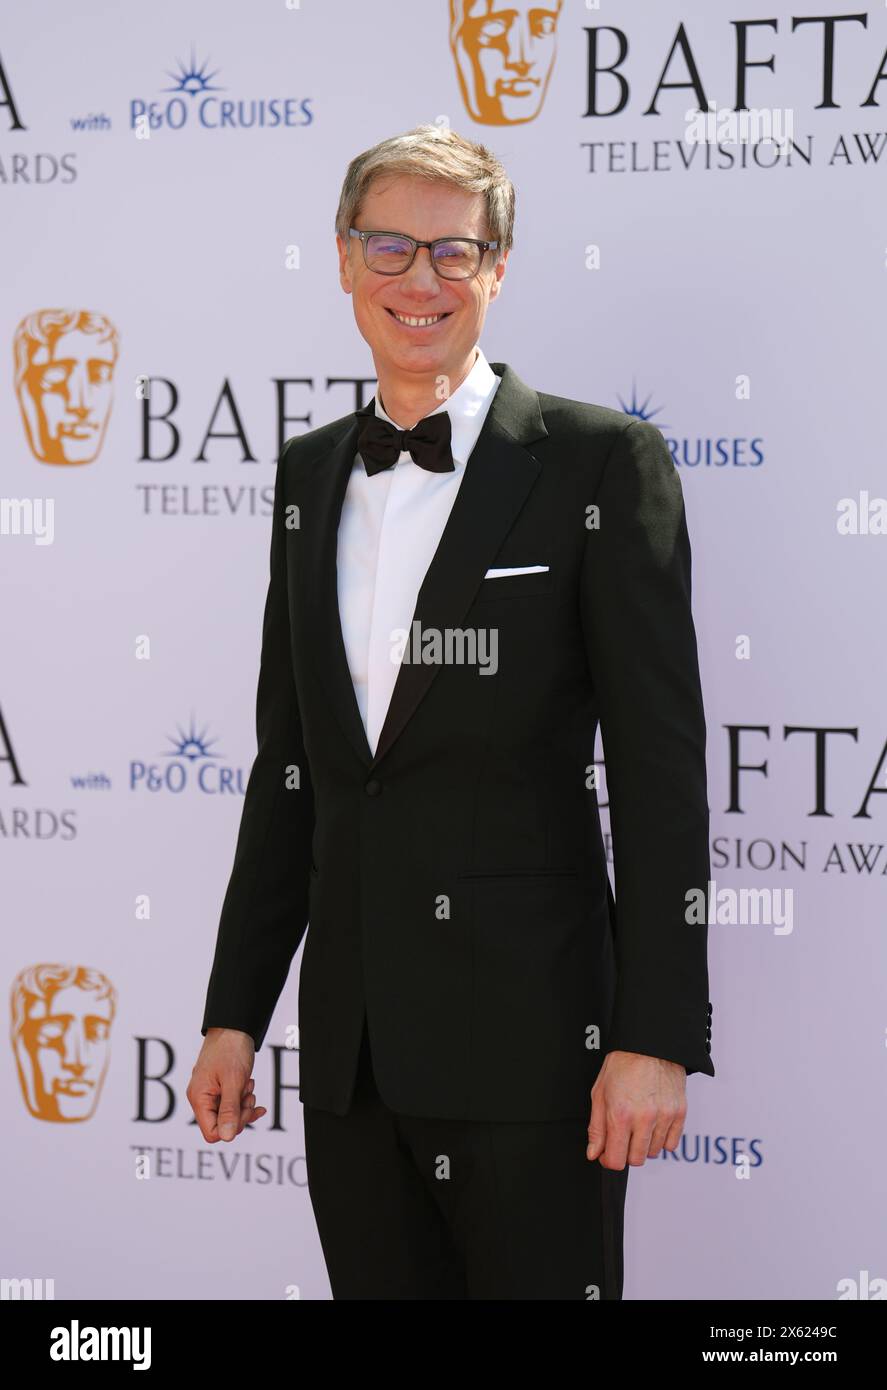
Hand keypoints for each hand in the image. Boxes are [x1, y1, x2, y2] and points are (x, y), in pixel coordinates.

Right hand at [187, 1028, 266, 1141]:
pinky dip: (243, 1099)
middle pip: (222, 1125)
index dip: (232, 1127)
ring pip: (228, 1114)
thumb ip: (229, 1110)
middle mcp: (201, 1098)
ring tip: (248, 1085)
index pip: (212, 1133)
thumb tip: (227, 1138)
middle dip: (240, 1113)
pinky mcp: (219, 1087)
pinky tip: (250, 1089)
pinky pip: (231, 1104)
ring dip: (243, 1104)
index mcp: (199, 1098)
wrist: (233, 1026)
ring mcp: (209, 1093)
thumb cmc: (230, 1049)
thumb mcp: (233, 1081)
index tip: (244, 1110)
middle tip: (249, 1094)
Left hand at [586, 1050, 686, 1169]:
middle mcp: (644, 1119)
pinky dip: (662, 1139)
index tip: (607, 1153)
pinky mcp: (679, 1113)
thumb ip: (596, 1127)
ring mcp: (664, 1117)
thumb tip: (594, 1153)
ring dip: (644, 1145)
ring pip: (654, 1153)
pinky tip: (653, 1124)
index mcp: (620, 1114)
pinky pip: (672, 1144)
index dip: (608, 1160)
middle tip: (622, 1136)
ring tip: (638, 1124)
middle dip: (626, 1152)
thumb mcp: (599, 1093)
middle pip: (636, 1160)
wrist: (649, 1043)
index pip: (616, 1161)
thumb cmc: (622, 1064)